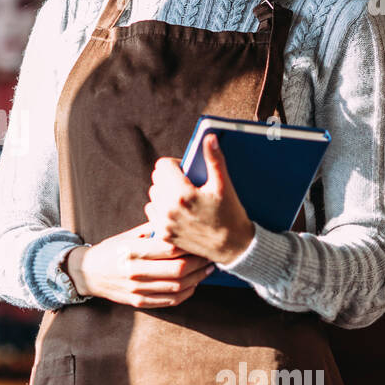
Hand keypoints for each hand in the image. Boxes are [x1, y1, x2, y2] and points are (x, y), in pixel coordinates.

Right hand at [65, 223, 215, 308]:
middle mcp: (133, 270)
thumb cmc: (110, 250)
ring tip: (207, 270)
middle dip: (199, 263)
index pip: (169, 248)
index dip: (190, 245)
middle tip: (210, 256)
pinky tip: (193, 284)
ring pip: (177, 287)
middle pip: (177, 269)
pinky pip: (169, 301)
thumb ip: (152, 230)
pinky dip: (186, 294)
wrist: (87, 274)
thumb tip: (178, 221)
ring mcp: (136, 289)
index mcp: (131, 250)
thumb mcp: (127, 235)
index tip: (201, 240)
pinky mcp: (138, 301)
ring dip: (197, 279)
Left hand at [143, 134, 255, 263]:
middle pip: (156, 179)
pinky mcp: (163, 234)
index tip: (187, 170)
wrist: (233, 246)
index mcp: (182, 193)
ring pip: (153, 195)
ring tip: (183, 199)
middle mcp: (169, 209)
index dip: (175, 164)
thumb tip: (209, 138)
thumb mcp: (223, 185)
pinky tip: (178, 212)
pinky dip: (161, 209)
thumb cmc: (230, 214)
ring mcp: (164, 223)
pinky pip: (152, 212)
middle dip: (169, 178)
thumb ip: (214, 159)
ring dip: (164, 193)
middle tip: (188, 185)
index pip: (162, 165)